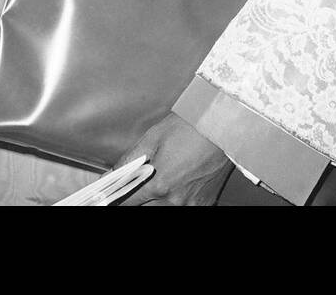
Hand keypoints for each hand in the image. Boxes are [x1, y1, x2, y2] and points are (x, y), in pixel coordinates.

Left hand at [115, 112, 232, 205]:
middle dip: (140, 195)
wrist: (223, 127)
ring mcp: (192, 204)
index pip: (129, 200)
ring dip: (159, 197)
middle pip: (146, 206)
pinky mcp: (205, 204)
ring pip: (164, 208)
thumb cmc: (190, 127)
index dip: (118, 197)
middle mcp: (175, 199)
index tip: (112, 195)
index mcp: (160, 183)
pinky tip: (181, 180)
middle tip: (147, 177)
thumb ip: (130, 160)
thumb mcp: (153, 137)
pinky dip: (176, 197)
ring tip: (168, 173)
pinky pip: (184, 206)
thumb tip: (113, 173)